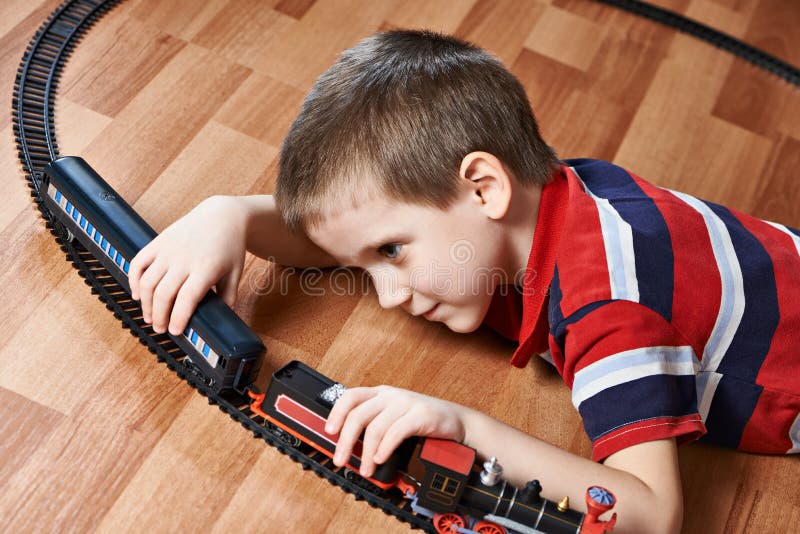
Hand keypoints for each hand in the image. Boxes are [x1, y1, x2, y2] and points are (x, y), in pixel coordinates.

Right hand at [128, 196, 247, 334]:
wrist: (222, 216)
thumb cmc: (230, 248)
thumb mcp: (235, 274)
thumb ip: (228, 298)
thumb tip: (223, 321)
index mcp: (206, 268)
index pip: (187, 298)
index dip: (178, 318)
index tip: (175, 332)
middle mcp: (184, 259)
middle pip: (164, 294)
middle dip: (159, 316)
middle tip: (161, 329)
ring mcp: (168, 250)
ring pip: (147, 282)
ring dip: (145, 304)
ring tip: (150, 317)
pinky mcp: (158, 242)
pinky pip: (138, 263)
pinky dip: (133, 280)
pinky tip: (137, 295)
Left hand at [324, 385, 465, 477]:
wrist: (457, 421)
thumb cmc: (424, 421)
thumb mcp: (395, 417)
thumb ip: (375, 424)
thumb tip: (350, 446)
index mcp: (381, 394)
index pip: (351, 397)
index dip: (336, 413)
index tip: (329, 432)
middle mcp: (391, 396)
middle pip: (358, 415)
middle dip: (346, 440)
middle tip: (340, 459)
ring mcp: (406, 403)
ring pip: (375, 427)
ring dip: (367, 452)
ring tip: (366, 469)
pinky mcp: (421, 414)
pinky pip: (396, 432)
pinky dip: (385, 448)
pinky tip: (380, 459)